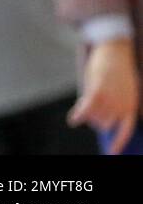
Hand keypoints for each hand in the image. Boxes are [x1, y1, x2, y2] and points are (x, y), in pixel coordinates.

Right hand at [69, 38, 138, 154]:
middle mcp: (122, 105)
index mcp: (131, 106)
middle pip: (104, 124)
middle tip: (92, 110)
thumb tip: (103, 123)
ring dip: (88, 114)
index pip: (125, 131)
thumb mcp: (122, 90)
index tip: (112, 153)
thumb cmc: (118, 70)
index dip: (118, 143)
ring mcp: (110, 98)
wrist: (116, 50)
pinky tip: (72, 120)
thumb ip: (116, 106)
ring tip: (86, 103)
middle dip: (96, 120)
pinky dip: (79, 115)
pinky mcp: (98, 90)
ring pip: (94, 117)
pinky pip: (86, 109)